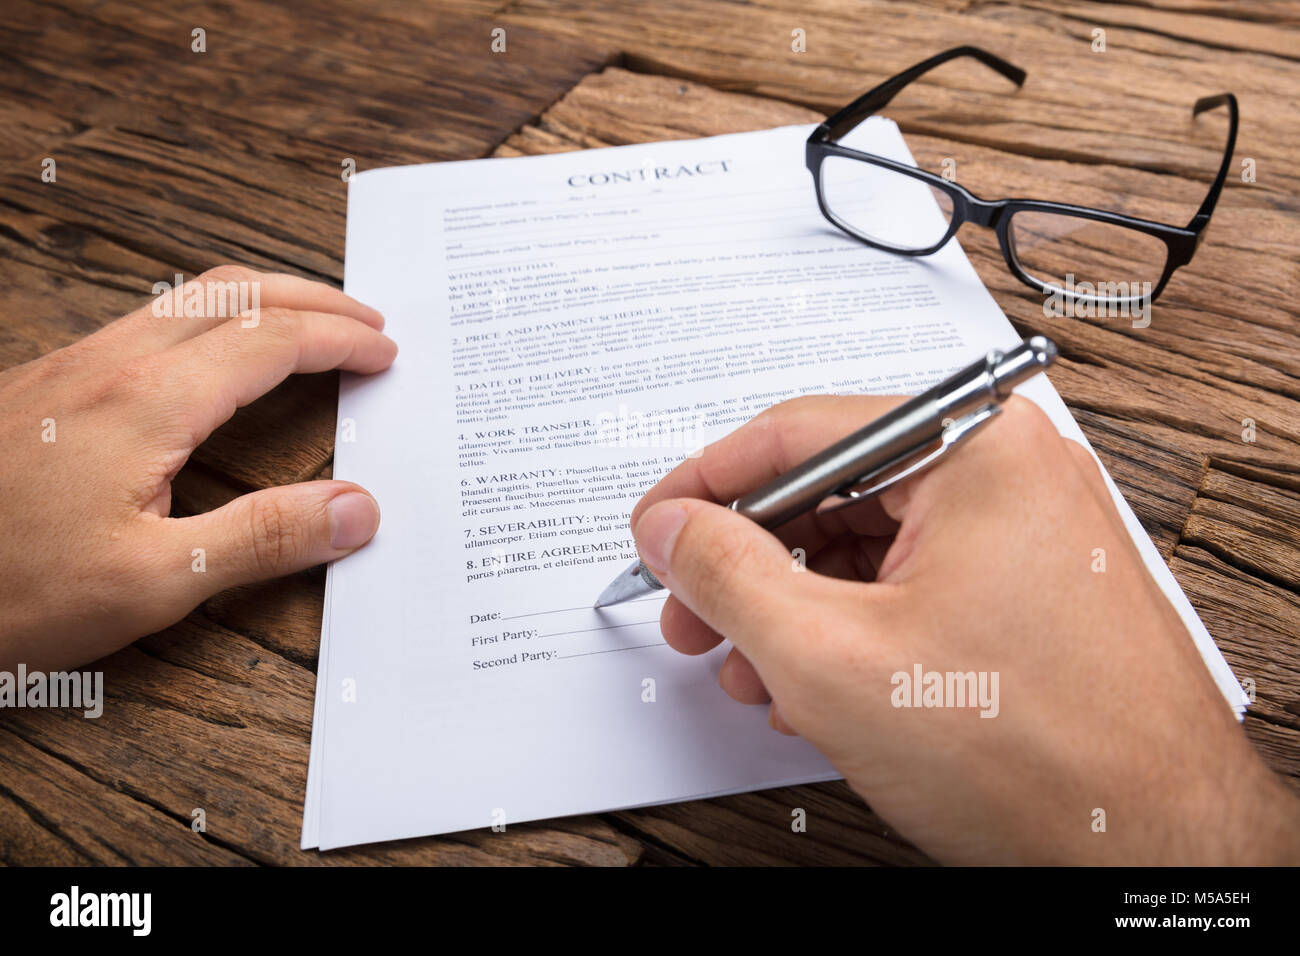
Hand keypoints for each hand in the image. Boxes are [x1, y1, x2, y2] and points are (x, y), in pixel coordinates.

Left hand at [0, 266, 396, 671]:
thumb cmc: (7, 588)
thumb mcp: (150, 582)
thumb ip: (263, 537)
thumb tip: (358, 508)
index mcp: (149, 401)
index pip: (273, 340)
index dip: (340, 339)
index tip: (386, 352)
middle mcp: (111, 364)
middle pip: (235, 292)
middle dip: (313, 295)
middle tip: (368, 318)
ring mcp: (72, 365)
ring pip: (188, 296)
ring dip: (263, 296)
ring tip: (310, 322)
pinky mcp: (46, 382)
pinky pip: (150, 318)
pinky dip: (214, 316)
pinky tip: (216, 354)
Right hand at [630, 394, 1299, 863]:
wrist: (1158, 851)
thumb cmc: (1040, 756)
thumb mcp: (831, 657)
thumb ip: (727, 574)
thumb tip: (673, 527)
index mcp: (976, 450)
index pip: (801, 433)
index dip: (707, 484)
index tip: (658, 527)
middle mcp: (1011, 474)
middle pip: (833, 492)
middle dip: (750, 564)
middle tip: (697, 615)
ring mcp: (1028, 533)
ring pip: (868, 547)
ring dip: (795, 608)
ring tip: (758, 670)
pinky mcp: (1030, 589)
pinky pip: (913, 584)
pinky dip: (852, 630)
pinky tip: (820, 687)